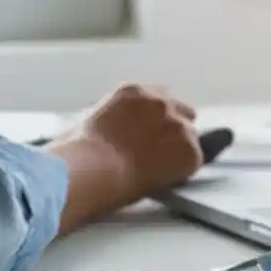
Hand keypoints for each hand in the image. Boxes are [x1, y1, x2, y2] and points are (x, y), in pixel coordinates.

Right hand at [44, 84, 200, 234]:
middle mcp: (160, 101)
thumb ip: (116, 118)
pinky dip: (181, 172)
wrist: (91, 170)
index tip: (153, 132)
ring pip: (189, 138)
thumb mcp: (91, 121)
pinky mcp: (189, 150)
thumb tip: (117, 132)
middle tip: (160, 153)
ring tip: (153, 171)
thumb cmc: (77, 154)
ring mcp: (177, 124)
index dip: (157, 119)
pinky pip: (193, 161)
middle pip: (183, 112)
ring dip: (177, 152)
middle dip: (174, 131)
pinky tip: (160, 179)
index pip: (159, 98)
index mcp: (134, 91)